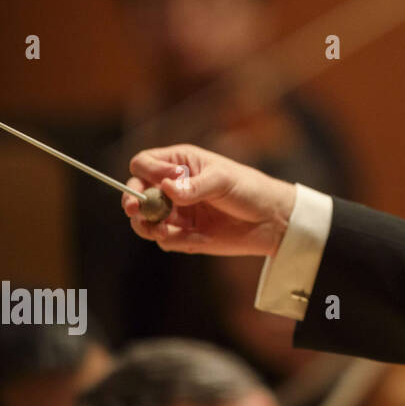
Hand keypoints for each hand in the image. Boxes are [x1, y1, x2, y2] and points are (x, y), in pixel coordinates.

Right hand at [121, 144, 296, 256]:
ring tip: (164, 232)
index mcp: (179, 163)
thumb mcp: (224, 181)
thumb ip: (195, 186)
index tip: (166, 180)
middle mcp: (171, 187)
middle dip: (132, 201)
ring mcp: (175, 212)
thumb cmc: (249, 189)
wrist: (271, 221)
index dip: (147, 171)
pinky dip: (177, 241)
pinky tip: (202, 239)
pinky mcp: (182, 234)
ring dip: (148, 226)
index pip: (144, 163)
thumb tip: (166, 188)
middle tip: (136, 209)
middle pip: (135, 192)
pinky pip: (165, 240)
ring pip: (144, 220)